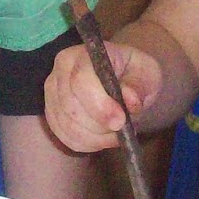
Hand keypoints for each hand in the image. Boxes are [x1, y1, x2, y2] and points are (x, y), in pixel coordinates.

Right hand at [43, 40, 161, 152]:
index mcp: (82, 54)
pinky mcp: (52, 114)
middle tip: (122, 129)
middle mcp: (60, 71)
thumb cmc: (133, 74)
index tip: (120, 121)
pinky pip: (65, 137)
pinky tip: (102, 138)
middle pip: (71, 106)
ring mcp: (52, 93)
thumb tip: (130, 100)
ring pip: (67, 125)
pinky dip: (87, 144)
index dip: (99, 104)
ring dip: (95, 137)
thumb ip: (139, 85)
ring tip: (115, 134)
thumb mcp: (146, 73)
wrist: (123, 81)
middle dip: (99, 125)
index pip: (80, 80)